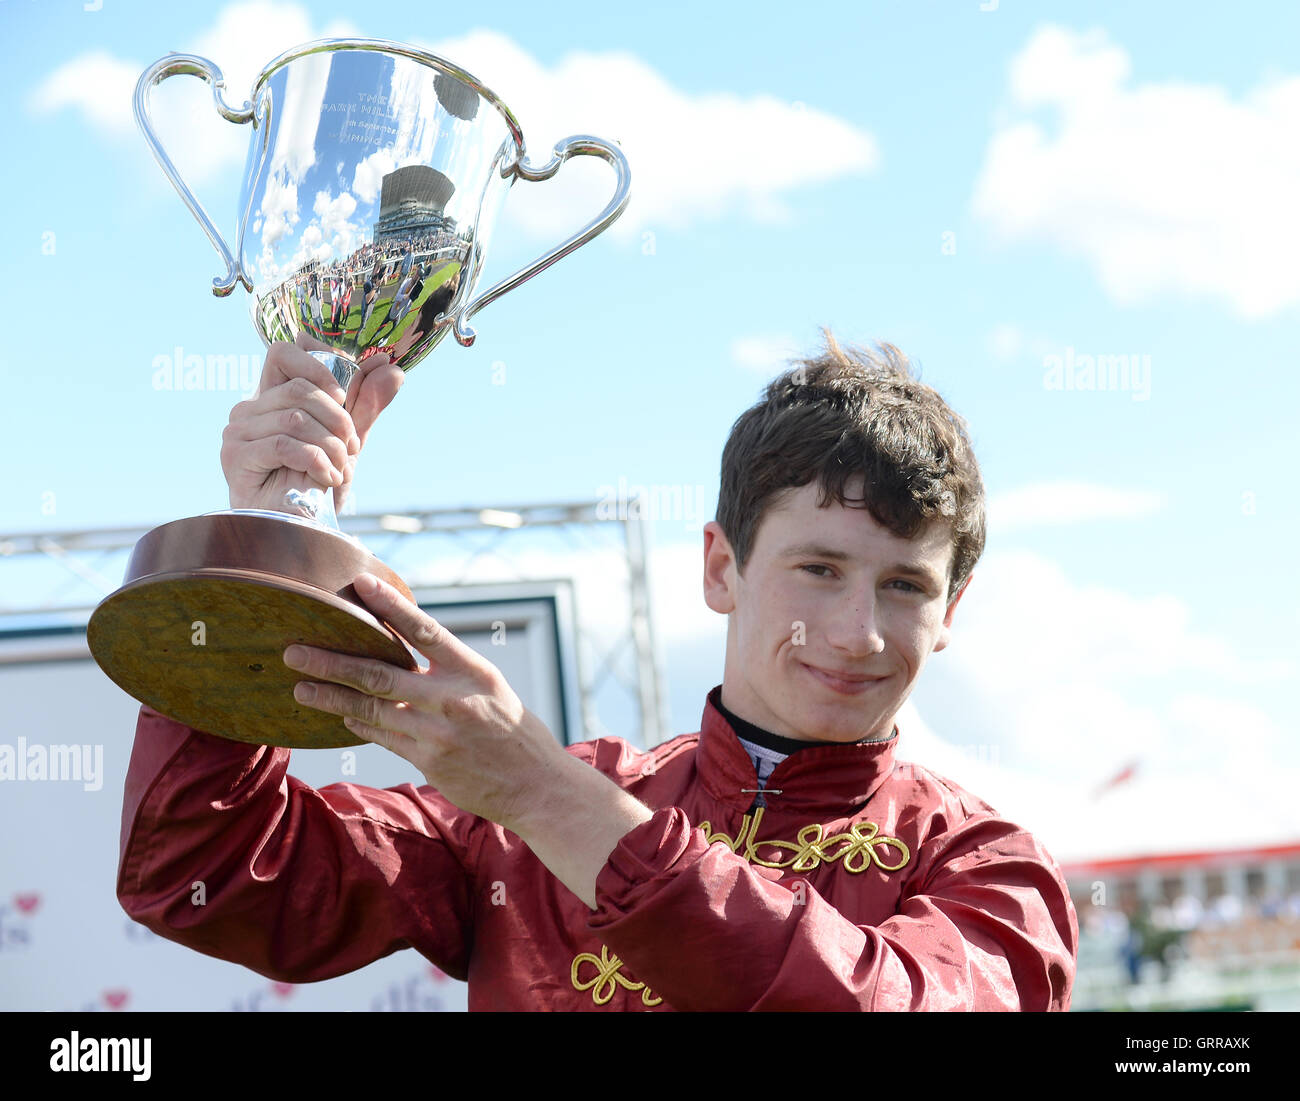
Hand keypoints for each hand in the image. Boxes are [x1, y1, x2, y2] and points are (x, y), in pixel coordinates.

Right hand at [221, 332, 403, 512]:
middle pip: (299, 387)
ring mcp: (237, 431)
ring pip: (295, 417)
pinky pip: (284, 445)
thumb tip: (392, 368)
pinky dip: (316, 461)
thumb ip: (366, 404)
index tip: (344, 394)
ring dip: (330, 446)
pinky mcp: (234, 457)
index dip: (318, 363)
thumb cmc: (318, 484)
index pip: (284, 352)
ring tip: (339, 469)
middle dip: (338, 418)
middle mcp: (249, 408)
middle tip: (352, 447)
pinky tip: (327, 478)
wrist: (302, 529)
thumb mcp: (349, 439)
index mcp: (272, 397)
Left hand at [284, 573, 654, 905]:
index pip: (424, 629)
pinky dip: (359, 723)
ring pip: (370, 708)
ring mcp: (436, 732)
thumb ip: (449, 668)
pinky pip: (382, 736)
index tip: (360, 584)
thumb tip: (405, 647)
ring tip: (299, 688)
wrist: (536, 784)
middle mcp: (451, 698)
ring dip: (330, 698)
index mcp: (472, 670)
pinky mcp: (427, 760)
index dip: (391, 605)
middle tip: (294, 651)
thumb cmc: (513, 729)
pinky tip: (340, 716)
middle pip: (378, 673)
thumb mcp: (489, 687)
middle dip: (331, 662)